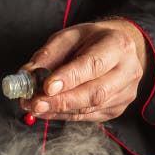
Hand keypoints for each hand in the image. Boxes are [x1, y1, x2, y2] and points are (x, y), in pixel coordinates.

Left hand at [18, 20, 149, 121]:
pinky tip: (47, 110)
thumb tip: (27, 75)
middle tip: (35, 103)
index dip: (70, 78)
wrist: (116, 49)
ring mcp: (125, 93)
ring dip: (58, 110)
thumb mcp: (69, 37)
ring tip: (34, 106)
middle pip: (95, 93)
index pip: (94, 65)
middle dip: (61, 101)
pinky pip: (87, 117)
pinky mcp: (116, 108)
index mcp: (118, 45)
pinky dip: (63, 115)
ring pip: (89, 108)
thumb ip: (48, 55)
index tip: (47, 87)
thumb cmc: (91, 41)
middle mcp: (127, 71)